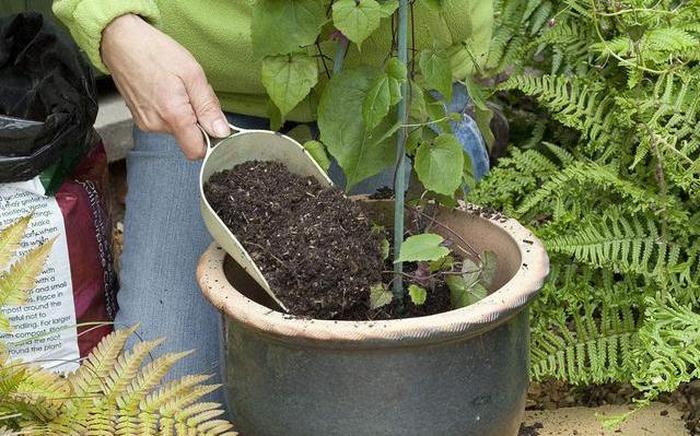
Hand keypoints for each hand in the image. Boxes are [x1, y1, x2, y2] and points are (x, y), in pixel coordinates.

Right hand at [101, 14, 229, 159]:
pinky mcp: (140, 118)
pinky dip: (171, 110)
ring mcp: (145, 122)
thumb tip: (221, 131)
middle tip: (192, 92)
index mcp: (173, 115)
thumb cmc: (155, 51)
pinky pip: (164, 122)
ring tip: (176, 87)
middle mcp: (156, 124)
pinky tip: (165, 90)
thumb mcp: (192, 74)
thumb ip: (208, 106)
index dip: (210, 143)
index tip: (214, 125)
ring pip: (177, 129)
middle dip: (198, 119)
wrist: (120, 40)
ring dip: (184, 113)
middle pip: (189, 137)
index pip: (196, 151)